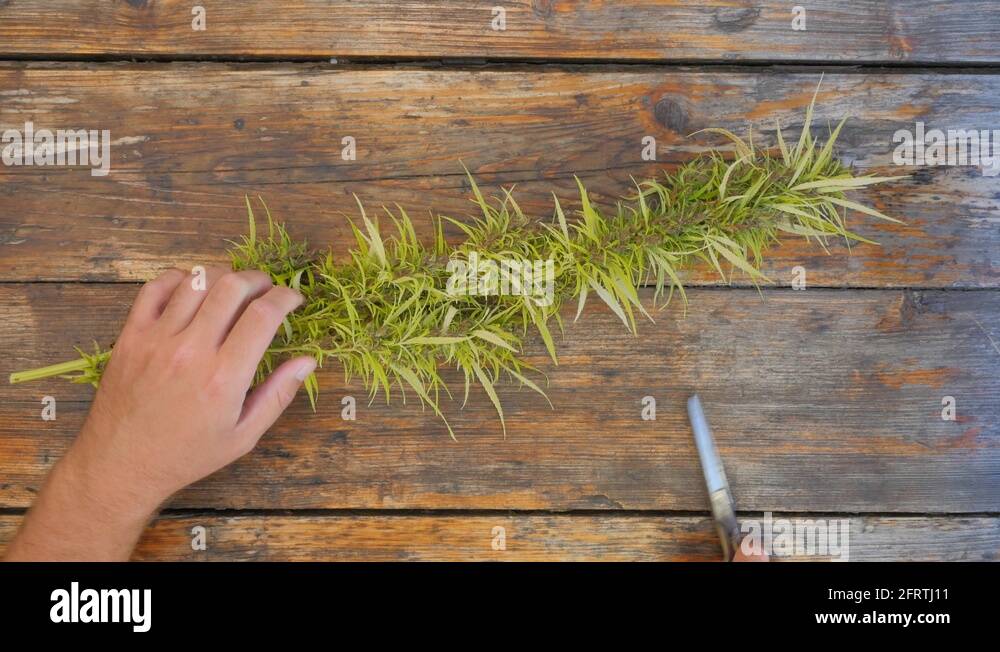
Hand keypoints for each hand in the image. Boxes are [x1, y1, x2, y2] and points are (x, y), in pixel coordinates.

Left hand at [4, 267, 315, 559]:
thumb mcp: (243, 436)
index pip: (263, 315)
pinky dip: (180, 279)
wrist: (122, 464)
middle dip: (258, 280)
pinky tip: (193, 289)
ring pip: (196, 281)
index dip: (285, 297)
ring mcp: (157, 340)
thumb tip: (307, 361)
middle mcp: (191, 351)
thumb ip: (278, 395)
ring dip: (222, 276)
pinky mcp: (131, 336)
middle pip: (232, 287)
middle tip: (266, 289)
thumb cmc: (187, 455)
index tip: (293, 299)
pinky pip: (156, 289)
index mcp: (224, 377)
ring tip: (232, 289)